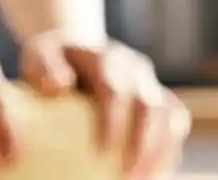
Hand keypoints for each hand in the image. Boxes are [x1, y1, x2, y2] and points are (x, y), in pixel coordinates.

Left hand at [21, 32, 190, 178]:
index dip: (113, 119)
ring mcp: (151, 82)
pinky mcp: (161, 97)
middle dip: (143, 143)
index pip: (115, 88)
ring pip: (170, 114)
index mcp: (107, 57)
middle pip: (149, 105)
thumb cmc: (52, 64)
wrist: (76, 51)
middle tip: (128, 176)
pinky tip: (157, 174)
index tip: (103, 150)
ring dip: (161, 150)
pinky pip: (176, 122)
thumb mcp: (40, 56)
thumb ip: (45, 68)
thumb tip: (58, 87)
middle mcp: (135, 68)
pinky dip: (170, 148)